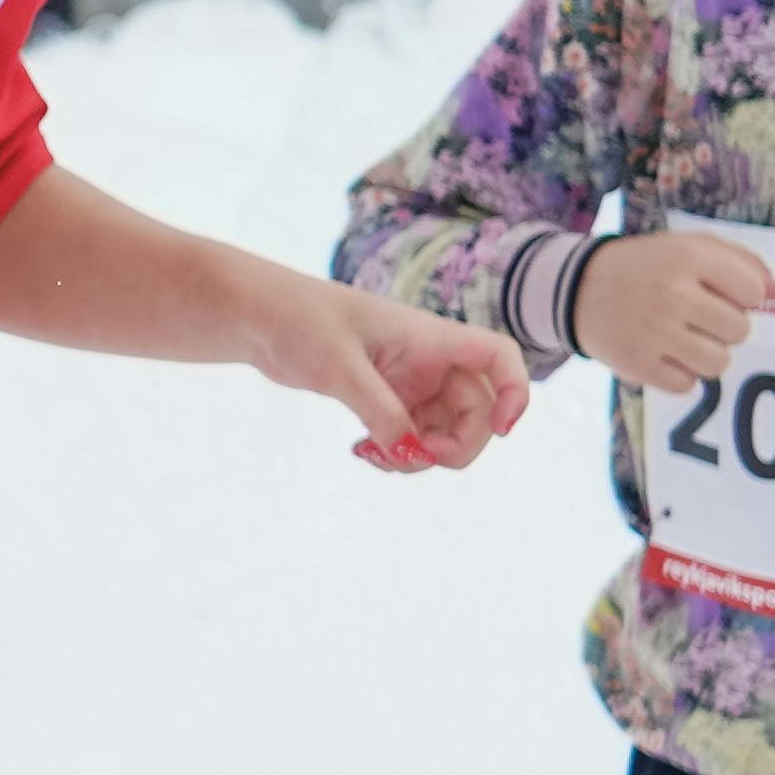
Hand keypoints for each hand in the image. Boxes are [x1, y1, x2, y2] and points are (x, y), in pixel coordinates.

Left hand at [257, 276, 530, 473]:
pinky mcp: (385, 400)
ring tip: (372, 455)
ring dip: (418, 456)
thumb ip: (380, 411)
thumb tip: (412, 454)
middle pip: (476, 414)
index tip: (503, 430)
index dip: (516, 393)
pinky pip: (410, 438)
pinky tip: (360, 452)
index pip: (499, 358)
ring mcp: (409, 383)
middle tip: (412, 456)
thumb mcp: (341, 368)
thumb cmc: (300, 321)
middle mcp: (429, 361)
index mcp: (430, 337)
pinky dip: (395, 453)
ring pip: (442, 433)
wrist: (258, 317)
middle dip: (454, 447)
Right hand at [574, 227, 774, 392]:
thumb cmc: (647, 266)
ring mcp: (654, 332)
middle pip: (740, 331)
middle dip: (725, 327)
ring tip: (684, 338)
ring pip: (719, 363)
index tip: (720, 294)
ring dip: (707, 354)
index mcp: (688, 257)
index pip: (753, 293)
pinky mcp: (638, 364)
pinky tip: (664, 353)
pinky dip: (681, 373)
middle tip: (698, 317)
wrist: (577, 288)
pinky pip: (688, 385)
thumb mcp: (688, 246)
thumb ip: (741, 262)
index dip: (742, 297)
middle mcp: (672, 293)